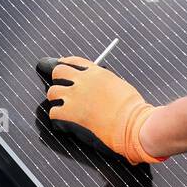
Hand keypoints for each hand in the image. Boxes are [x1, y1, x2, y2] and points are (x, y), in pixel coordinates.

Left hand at [36, 56, 163, 163]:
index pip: (73, 61)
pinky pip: (53, 113)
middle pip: (57, 72)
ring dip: (57, 100)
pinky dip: (57, 118)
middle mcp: (82, 81)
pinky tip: (65, 122)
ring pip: (52, 93)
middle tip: (61, 89)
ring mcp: (74, 97)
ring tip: (65, 108)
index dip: (65, 64)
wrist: (134, 125)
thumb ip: (102, 81)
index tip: (61, 66)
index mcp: (96, 72)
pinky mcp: (69, 114)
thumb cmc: (133, 109)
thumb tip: (95, 85)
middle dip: (58, 80)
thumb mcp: (118, 84)